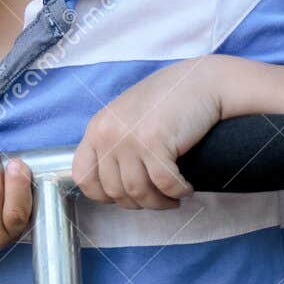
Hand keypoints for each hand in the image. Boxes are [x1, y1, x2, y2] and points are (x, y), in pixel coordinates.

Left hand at [72, 61, 222, 208]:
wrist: (201, 81)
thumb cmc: (168, 101)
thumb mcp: (126, 119)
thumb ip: (113, 144)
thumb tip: (113, 186)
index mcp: (96, 128)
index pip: (83, 176)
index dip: (103, 195)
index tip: (124, 197)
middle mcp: (107, 133)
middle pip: (113, 190)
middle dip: (139, 203)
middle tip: (158, 199)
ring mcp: (129, 138)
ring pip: (138, 192)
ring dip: (159, 202)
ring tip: (173, 198)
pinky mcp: (154, 142)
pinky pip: (164, 184)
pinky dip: (177, 192)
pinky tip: (186, 188)